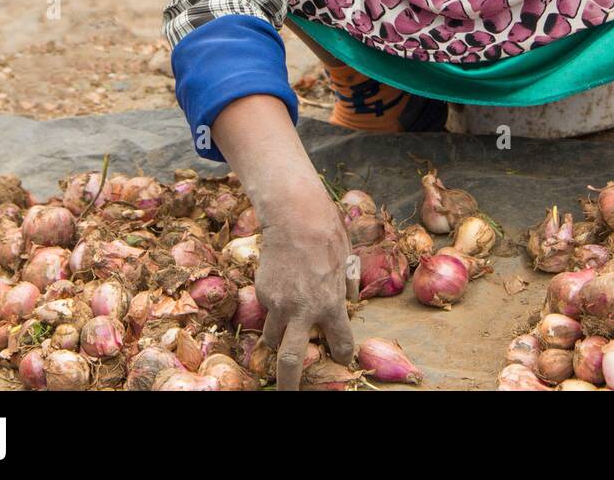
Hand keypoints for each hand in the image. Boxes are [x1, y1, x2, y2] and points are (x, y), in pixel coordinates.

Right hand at [256, 177, 355, 390]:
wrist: (295, 217)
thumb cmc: (328, 237)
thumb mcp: (348, 263)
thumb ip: (347, 287)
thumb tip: (350, 300)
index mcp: (331, 305)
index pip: (340, 343)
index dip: (342, 353)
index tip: (341, 357)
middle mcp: (303, 311)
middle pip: (291, 362)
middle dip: (289, 384)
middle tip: (288, 395)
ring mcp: (279, 304)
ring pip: (272, 338)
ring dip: (278, 341)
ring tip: (283, 334)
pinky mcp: (263, 293)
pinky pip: (268, 311)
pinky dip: (274, 309)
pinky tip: (282, 287)